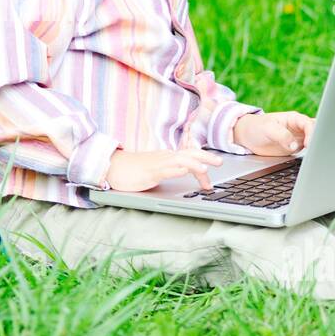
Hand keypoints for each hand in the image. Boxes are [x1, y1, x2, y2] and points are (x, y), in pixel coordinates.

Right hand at [104, 148, 224, 192]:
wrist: (114, 167)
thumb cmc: (134, 169)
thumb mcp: (157, 169)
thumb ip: (170, 169)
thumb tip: (185, 171)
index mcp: (168, 157)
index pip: (190, 157)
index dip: (203, 166)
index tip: (210, 182)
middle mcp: (165, 158)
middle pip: (189, 153)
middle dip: (206, 157)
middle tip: (220, 162)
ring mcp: (157, 164)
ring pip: (179, 160)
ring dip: (194, 164)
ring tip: (206, 169)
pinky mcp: (149, 172)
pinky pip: (164, 170)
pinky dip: (175, 170)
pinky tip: (183, 172)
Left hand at [233, 110, 315, 156]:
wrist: (248, 137)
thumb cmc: (257, 127)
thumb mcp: (267, 129)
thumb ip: (281, 135)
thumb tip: (294, 146)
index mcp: (294, 118)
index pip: (308, 124)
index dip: (312, 133)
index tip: (309, 144)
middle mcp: (299, 128)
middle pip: (316, 131)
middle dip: (320, 138)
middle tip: (318, 150)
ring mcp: (299, 138)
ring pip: (315, 141)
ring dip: (318, 147)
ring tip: (318, 155)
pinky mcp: (296, 147)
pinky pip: (308, 150)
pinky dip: (312, 153)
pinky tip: (313, 159)